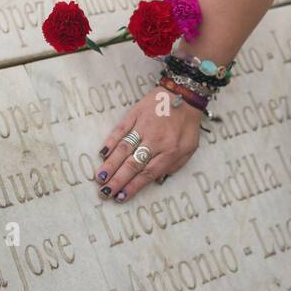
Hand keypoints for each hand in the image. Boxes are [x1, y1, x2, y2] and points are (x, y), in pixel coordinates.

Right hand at [93, 86, 203, 202]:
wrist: (185, 92)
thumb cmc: (187, 123)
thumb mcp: (190, 147)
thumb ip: (175, 165)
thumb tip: (156, 179)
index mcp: (171, 150)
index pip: (148, 173)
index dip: (133, 186)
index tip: (121, 197)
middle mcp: (155, 140)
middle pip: (133, 164)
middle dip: (118, 180)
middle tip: (104, 193)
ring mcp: (143, 126)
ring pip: (124, 148)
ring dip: (111, 164)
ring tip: (100, 178)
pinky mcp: (135, 114)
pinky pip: (121, 129)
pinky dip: (111, 141)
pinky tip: (102, 153)